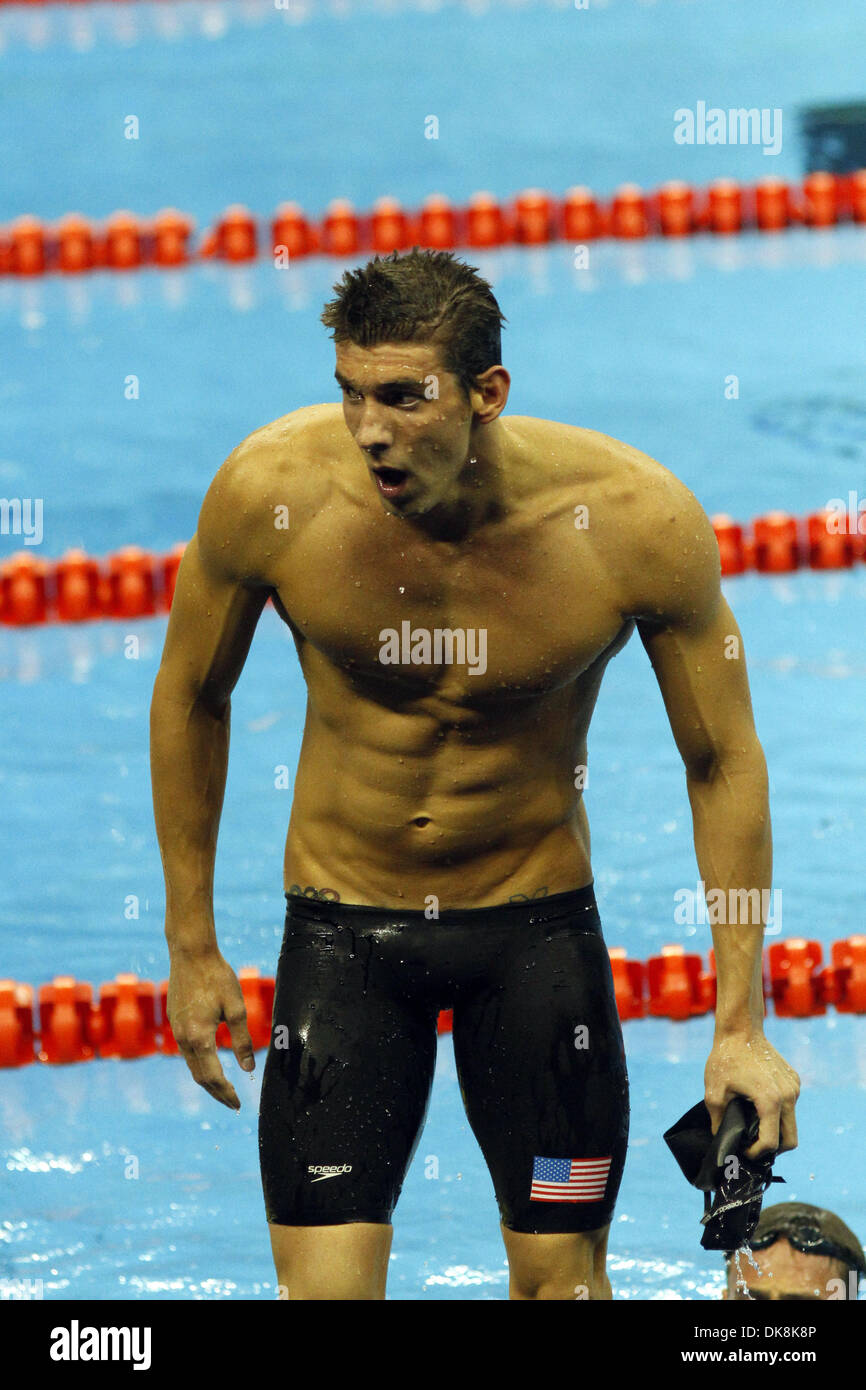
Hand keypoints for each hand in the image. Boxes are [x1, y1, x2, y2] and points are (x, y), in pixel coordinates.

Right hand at [166, 950, 255, 1108]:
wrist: (191, 953)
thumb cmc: (217, 978)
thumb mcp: (236, 1009)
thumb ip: (242, 1041)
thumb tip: (247, 1069)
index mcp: (199, 1037)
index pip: (213, 1077)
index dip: (226, 1093)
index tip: (238, 1104)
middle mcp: (182, 1038)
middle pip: (198, 1076)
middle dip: (216, 1092)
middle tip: (232, 1104)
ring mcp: (175, 1029)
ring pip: (190, 1064)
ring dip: (206, 1079)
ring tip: (223, 1088)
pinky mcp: (174, 1020)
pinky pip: (185, 1050)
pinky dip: (198, 1063)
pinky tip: (209, 1062)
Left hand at [704, 1031, 799, 1158]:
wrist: (741, 1029)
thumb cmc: (725, 1058)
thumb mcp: (714, 1092)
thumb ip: (718, 1121)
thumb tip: (721, 1140)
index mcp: (770, 1101)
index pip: (771, 1142)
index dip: (757, 1153)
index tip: (744, 1151)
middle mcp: (788, 1096)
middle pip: (790, 1139)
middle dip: (773, 1149)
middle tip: (753, 1147)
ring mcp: (794, 1088)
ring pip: (792, 1123)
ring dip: (776, 1130)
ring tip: (755, 1127)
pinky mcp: (794, 1080)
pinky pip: (791, 1106)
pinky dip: (779, 1114)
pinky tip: (760, 1107)